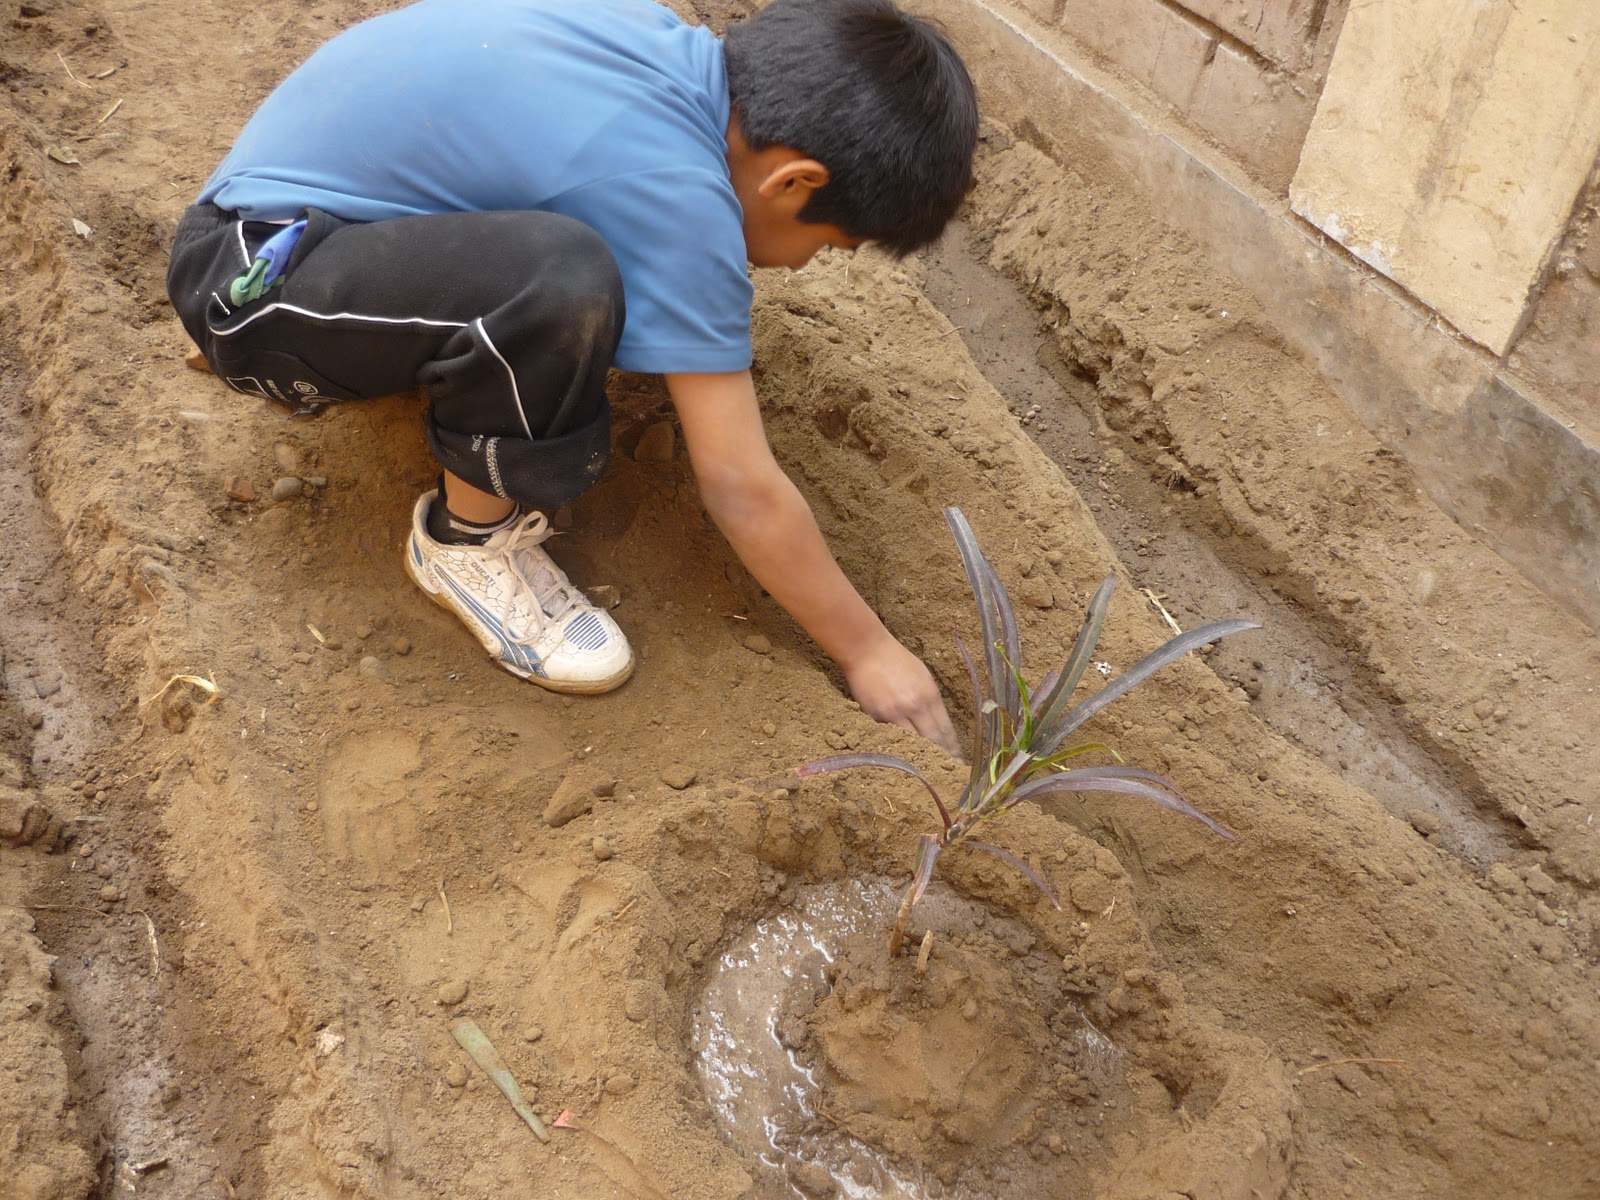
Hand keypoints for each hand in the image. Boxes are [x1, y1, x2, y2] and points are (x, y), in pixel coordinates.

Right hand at [843, 636, 961, 759]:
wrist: (867, 651)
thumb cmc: (897, 660)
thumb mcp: (923, 677)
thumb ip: (931, 701)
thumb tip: (937, 725)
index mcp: (929, 696)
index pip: (945, 730)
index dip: (952, 749)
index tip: (958, 762)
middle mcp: (913, 707)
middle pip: (931, 741)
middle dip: (941, 758)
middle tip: (947, 774)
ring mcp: (893, 714)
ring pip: (910, 744)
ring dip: (919, 756)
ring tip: (926, 770)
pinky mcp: (875, 718)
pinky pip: (889, 735)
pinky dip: (896, 743)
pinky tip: (900, 753)